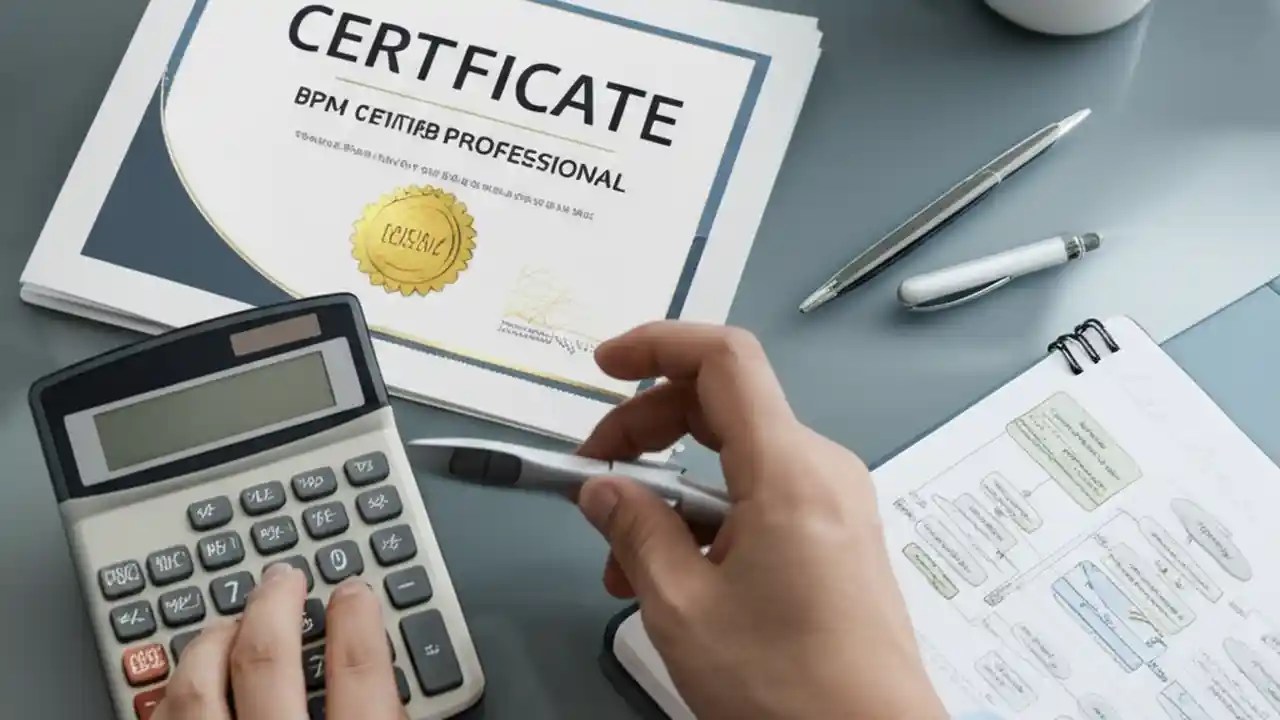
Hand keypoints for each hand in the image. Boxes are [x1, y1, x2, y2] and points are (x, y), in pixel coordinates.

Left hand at [153, 565, 404, 719]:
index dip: (358, 619)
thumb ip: (388, 713)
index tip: (354, 592)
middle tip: (282, 578)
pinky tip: (190, 679)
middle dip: (274, 607)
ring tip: (230, 622)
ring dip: (214, 643)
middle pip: (267, 661)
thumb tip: (393, 681)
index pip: (359, 670)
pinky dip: (176, 691)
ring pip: (197, 688)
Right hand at [577, 323, 945, 719]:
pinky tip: (672, 571)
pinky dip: (706, 516)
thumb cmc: (790, 688)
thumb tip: (603, 490)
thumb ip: (635, 532)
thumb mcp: (684, 608)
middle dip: (645, 431)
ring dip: (669, 491)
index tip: (605, 365)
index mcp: (790, 471)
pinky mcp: (836, 535)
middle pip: (722, 407)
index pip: (724, 359)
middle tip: (593, 480)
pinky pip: (761, 497)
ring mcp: (835, 503)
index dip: (657, 345)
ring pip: (735, 460)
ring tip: (624, 558)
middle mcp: (822, 471)